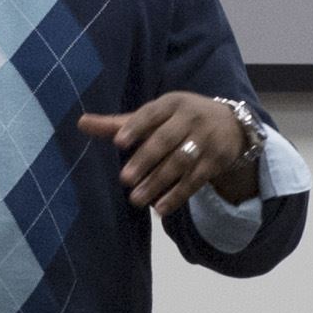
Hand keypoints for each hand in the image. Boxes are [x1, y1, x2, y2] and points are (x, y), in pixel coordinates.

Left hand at [76, 92, 252, 214]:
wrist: (231, 126)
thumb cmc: (179, 120)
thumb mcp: (155, 116)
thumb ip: (120, 123)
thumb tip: (81, 122)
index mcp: (171, 103)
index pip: (152, 113)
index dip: (136, 126)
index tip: (118, 142)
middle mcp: (190, 118)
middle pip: (166, 140)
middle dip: (146, 159)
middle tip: (125, 179)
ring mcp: (205, 140)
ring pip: (180, 162)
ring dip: (158, 182)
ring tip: (137, 199)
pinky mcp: (216, 161)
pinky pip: (195, 180)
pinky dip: (178, 195)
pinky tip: (160, 208)